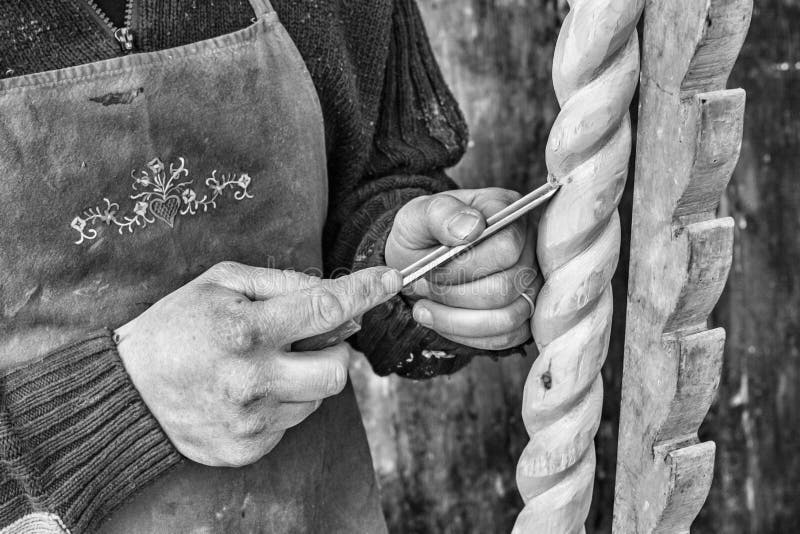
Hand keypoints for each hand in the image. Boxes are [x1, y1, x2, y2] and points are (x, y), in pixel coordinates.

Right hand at [115, 261, 401, 466]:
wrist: (128, 391)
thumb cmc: (176, 327)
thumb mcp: (220, 283)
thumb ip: (281, 282)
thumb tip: (334, 293)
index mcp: (246, 330)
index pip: (325, 308)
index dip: (365, 292)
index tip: (391, 281)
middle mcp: (253, 379)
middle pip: (337, 371)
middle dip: (336, 353)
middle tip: (309, 341)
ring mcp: (251, 420)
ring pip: (317, 399)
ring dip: (305, 378)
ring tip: (264, 366)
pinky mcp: (248, 448)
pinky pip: (292, 423)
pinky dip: (283, 403)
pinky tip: (250, 391)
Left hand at [386, 188, 538, 349]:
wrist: (419, 259)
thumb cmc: (424, 233)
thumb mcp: (419, 214)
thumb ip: (442, 213)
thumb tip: (472, 226)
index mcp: (510, 213)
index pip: (507, 247)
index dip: (466, 265)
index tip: (433, 266)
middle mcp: (530, 249)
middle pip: (506, 288)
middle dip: (455, 294)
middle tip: (424, 285)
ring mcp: (531, 284)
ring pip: (507, 318)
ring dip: (456, 319)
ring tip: (425, 306)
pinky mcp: (523, 315)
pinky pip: (505, 338)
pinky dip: (465, 334)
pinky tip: (438, 320)